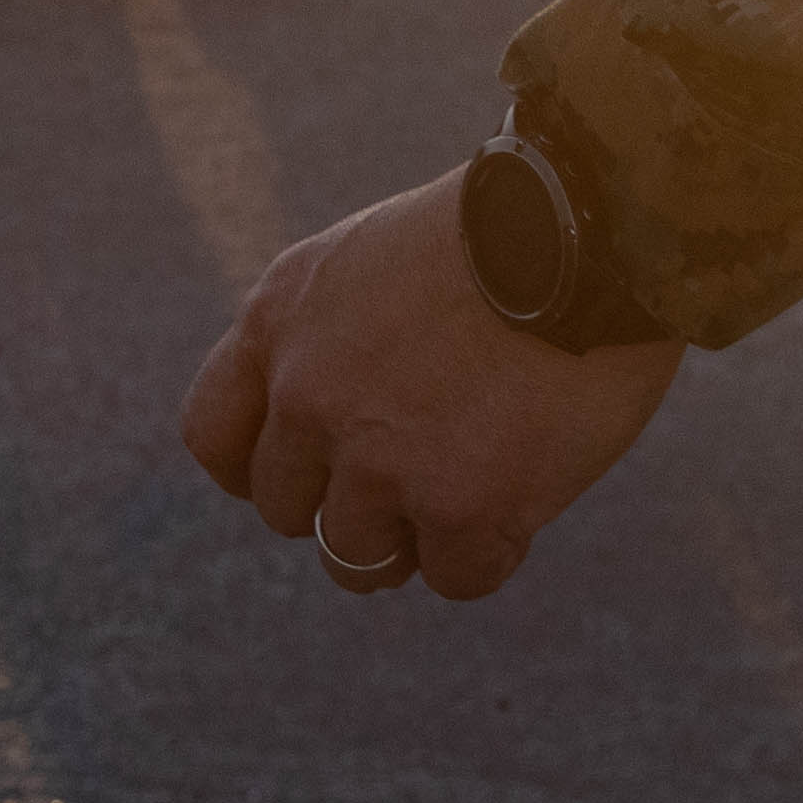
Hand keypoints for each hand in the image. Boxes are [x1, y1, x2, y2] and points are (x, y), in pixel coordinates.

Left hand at [176, 175, 682, 604]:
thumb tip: (335, 433)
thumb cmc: (506, 231)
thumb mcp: (374, 260)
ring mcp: (380, 459)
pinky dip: (490, 551)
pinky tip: (525, 496)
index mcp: (280, 319)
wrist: (590, 225)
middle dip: (345, 504)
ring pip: (357, 558)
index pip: (213, 435)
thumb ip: (333, 338)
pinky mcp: (462, 508)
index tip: (308, 473)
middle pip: (286, 509)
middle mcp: (310, 394)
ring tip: (473, 486)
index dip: (258, 468)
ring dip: (412, 538)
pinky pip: (455, 577)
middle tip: (417, 475)